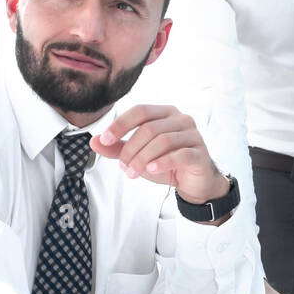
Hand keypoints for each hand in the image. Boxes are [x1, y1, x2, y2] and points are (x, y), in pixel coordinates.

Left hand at [92, 105, 228, 206]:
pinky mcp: (200, 154)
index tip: (105, 140)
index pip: (140, 111)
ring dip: (142, 158)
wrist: (193, 182)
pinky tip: (151, 170)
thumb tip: (93, 141)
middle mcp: (182, 119)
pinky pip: (180, 154)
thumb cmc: (166, 163)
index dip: (120, 124)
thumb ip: (118, 148)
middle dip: (131, 149)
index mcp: (165, 113)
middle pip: (149, 128)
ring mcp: (194, 136)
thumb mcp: (138, 155)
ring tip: (132, 173)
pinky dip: (162, 162)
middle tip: (123, 167)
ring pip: (163, 141)